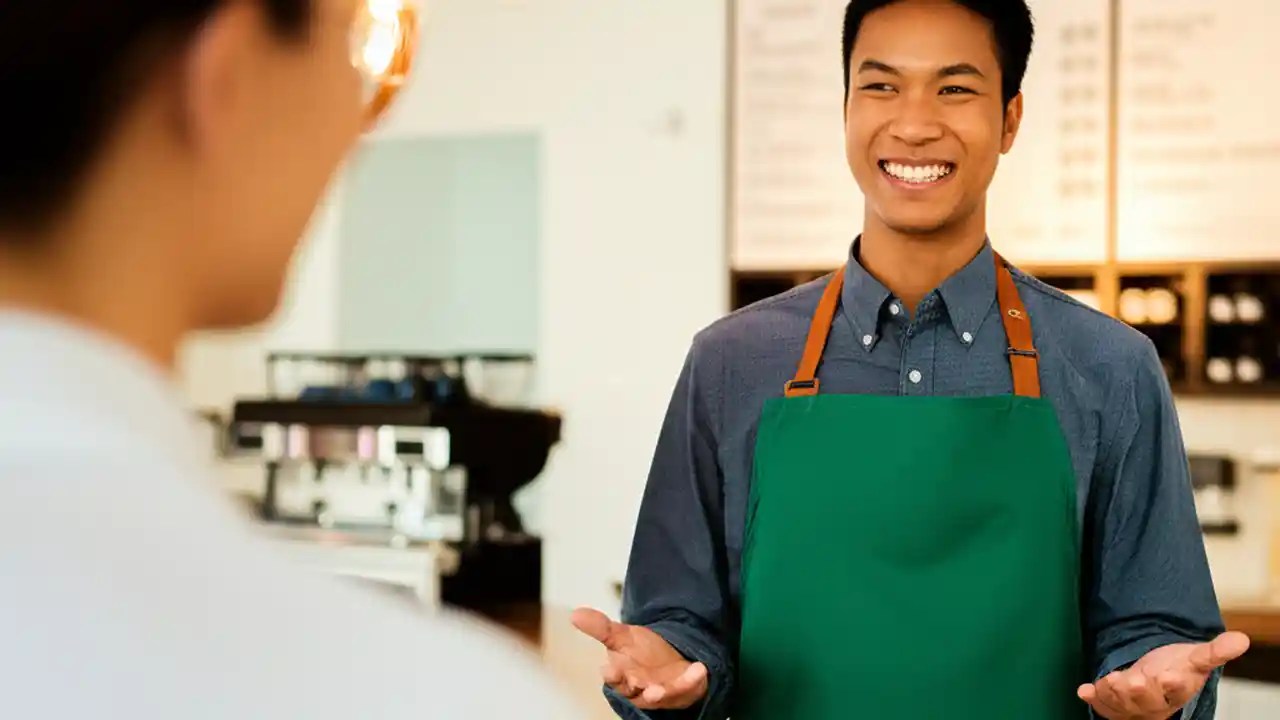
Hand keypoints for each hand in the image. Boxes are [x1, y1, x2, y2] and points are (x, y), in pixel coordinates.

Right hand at [571, 607, 709, 710]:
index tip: (608, 669)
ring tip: (660, 689)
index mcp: (621, 674)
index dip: (611, 674)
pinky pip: (687, 688)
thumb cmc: (641, 652)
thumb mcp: (622, 635)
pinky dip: (692, 680)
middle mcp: (639, 687)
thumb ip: (600, 627)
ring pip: (658, 696)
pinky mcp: (681, 691)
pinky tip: (699, 668)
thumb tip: (574, 614)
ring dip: (659, 693)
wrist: (669, 660)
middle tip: (635, 681)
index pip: (613, 677)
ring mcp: (660, 692)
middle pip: (633, 690)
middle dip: (634, 687)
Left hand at [1077, 631, 1249, 718]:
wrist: (1154, 684)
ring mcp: (1131, 703)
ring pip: (1123, 703)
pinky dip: (1092, 697)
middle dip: (1142, 691)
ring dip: (1115, 693)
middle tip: (1136, 681)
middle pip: (1148, 700)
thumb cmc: (1175, 669)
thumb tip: (1242, 640)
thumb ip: (1214, 651)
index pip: (1178, 689)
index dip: (1174, 683)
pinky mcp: (1111, 702)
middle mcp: (1155, 700)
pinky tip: (1084, 690)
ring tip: (1109, 681)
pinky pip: (1100, 703)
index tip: (1171, 674)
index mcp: (1177, 689)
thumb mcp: (1194, 658)